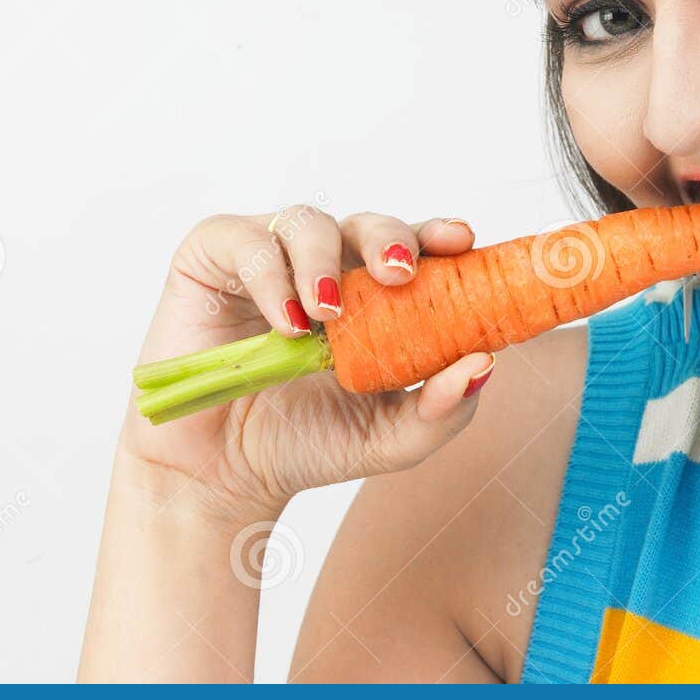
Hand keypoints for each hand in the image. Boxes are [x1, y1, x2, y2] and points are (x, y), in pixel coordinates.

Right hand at [119, 206, 492, 520]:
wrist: (224, 476)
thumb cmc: (311, 443)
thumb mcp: (391, 437)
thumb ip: (442, 409)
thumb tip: (486, 366)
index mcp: (378, 294)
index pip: (417, 248)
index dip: (439, 235)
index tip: (461, 242)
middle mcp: (330, 265)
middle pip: (370, 223)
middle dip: (391, 238)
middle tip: (401, 273)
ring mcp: (272, 257)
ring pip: (308, 222)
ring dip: (324, 262)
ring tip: (328, 314)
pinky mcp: (212, 259)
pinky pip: (245, 242)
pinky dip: (270, 276)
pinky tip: (286, 322)